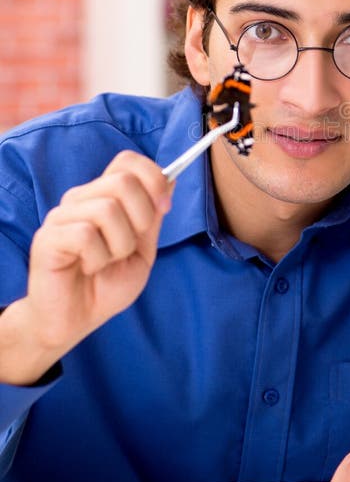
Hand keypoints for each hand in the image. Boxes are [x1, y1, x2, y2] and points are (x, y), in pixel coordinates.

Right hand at [0, 151, 172, 384]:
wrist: (76, 320)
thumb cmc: (106, 285)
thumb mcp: (143, 249)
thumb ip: (154, 215)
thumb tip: (171, 178)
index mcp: (103, 196)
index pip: (128, 161)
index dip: (153, 178)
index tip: (164, 208)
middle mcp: (80, 199)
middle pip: (123, 181)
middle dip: (142, 218)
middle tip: (128, 248)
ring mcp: (61, 216)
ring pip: (106, 210)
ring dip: (119, 246)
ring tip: (105, 262)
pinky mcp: (47, 238)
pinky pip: (85, 235)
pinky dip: (97, 259)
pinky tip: (87, 268)